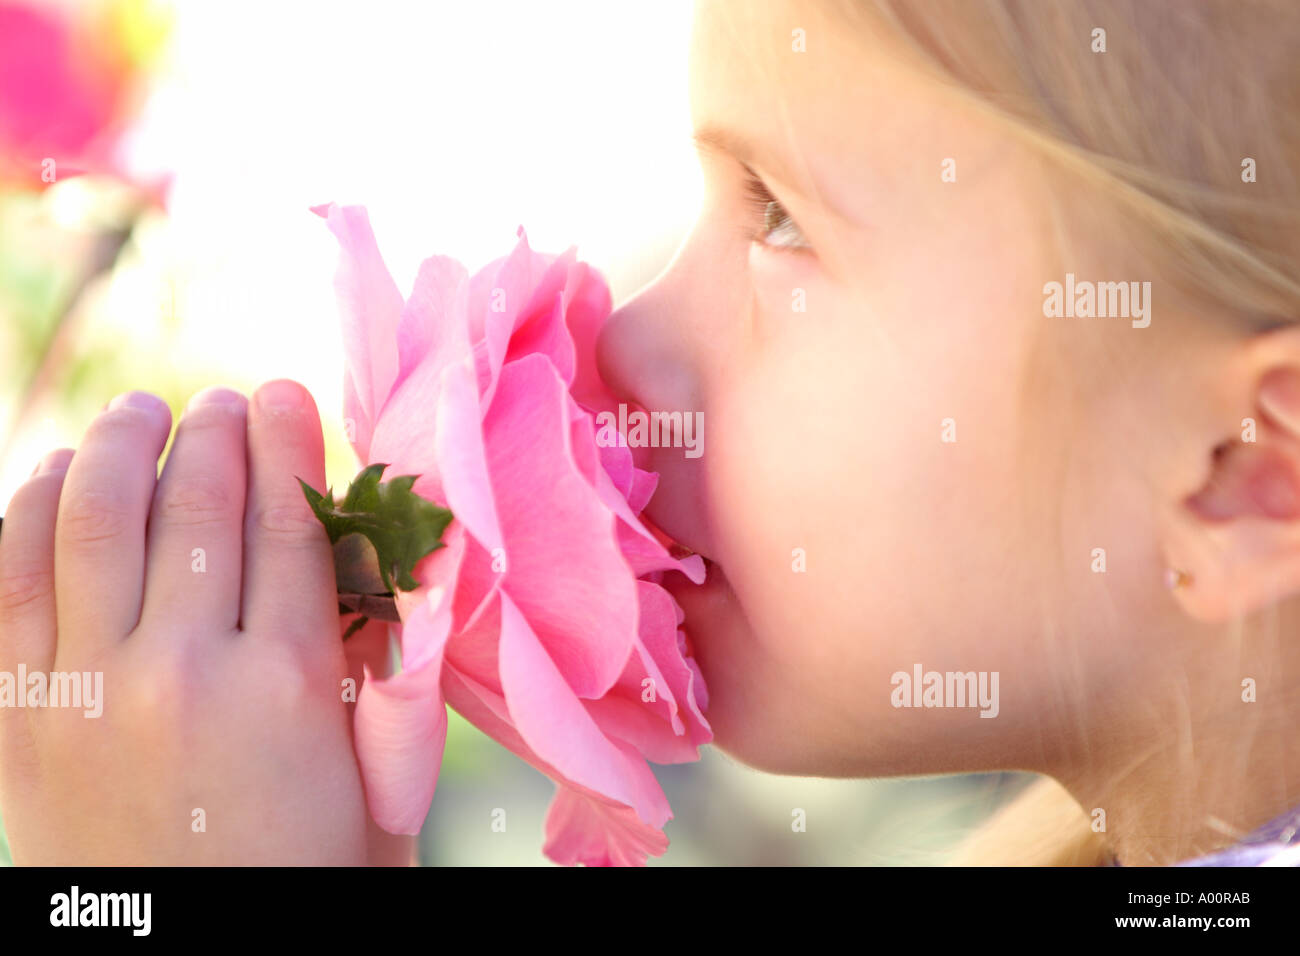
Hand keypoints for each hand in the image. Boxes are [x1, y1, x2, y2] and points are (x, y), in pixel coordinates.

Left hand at [0, 380, 403, 863]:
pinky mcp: (21, 720)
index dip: (288, 444)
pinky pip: (9, 586)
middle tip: (221, 399)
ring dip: (121, 449)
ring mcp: (89, 693)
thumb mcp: (377, 784)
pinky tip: (55, 474)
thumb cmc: (303, 873)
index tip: (284, 393)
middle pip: (197, 509)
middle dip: (213, 433)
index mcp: (288, 685)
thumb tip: (384, 566)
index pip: (288, 524)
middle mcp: (184, 671)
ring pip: (96, 527)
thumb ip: (382, 671)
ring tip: (141, 411)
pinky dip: (27, 515)